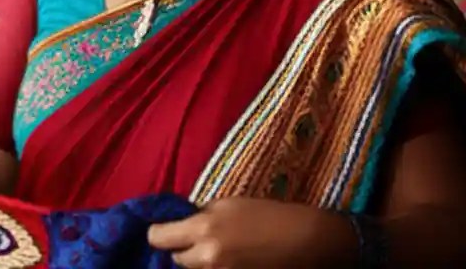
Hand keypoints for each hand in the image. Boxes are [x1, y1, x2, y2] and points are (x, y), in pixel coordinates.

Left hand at [146, 196, 356, 268]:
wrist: (307, 241)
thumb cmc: (269, 215)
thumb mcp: (229, 204)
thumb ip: (200, 215)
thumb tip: (179, 221)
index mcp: (204, 228)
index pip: (158, 237)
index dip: (158, 233)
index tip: (163, 230)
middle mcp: (208, 256)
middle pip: (175, 259)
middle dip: (181, 250)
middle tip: (194, 241)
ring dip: (197, 262)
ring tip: (214, 250)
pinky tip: (227, 260)